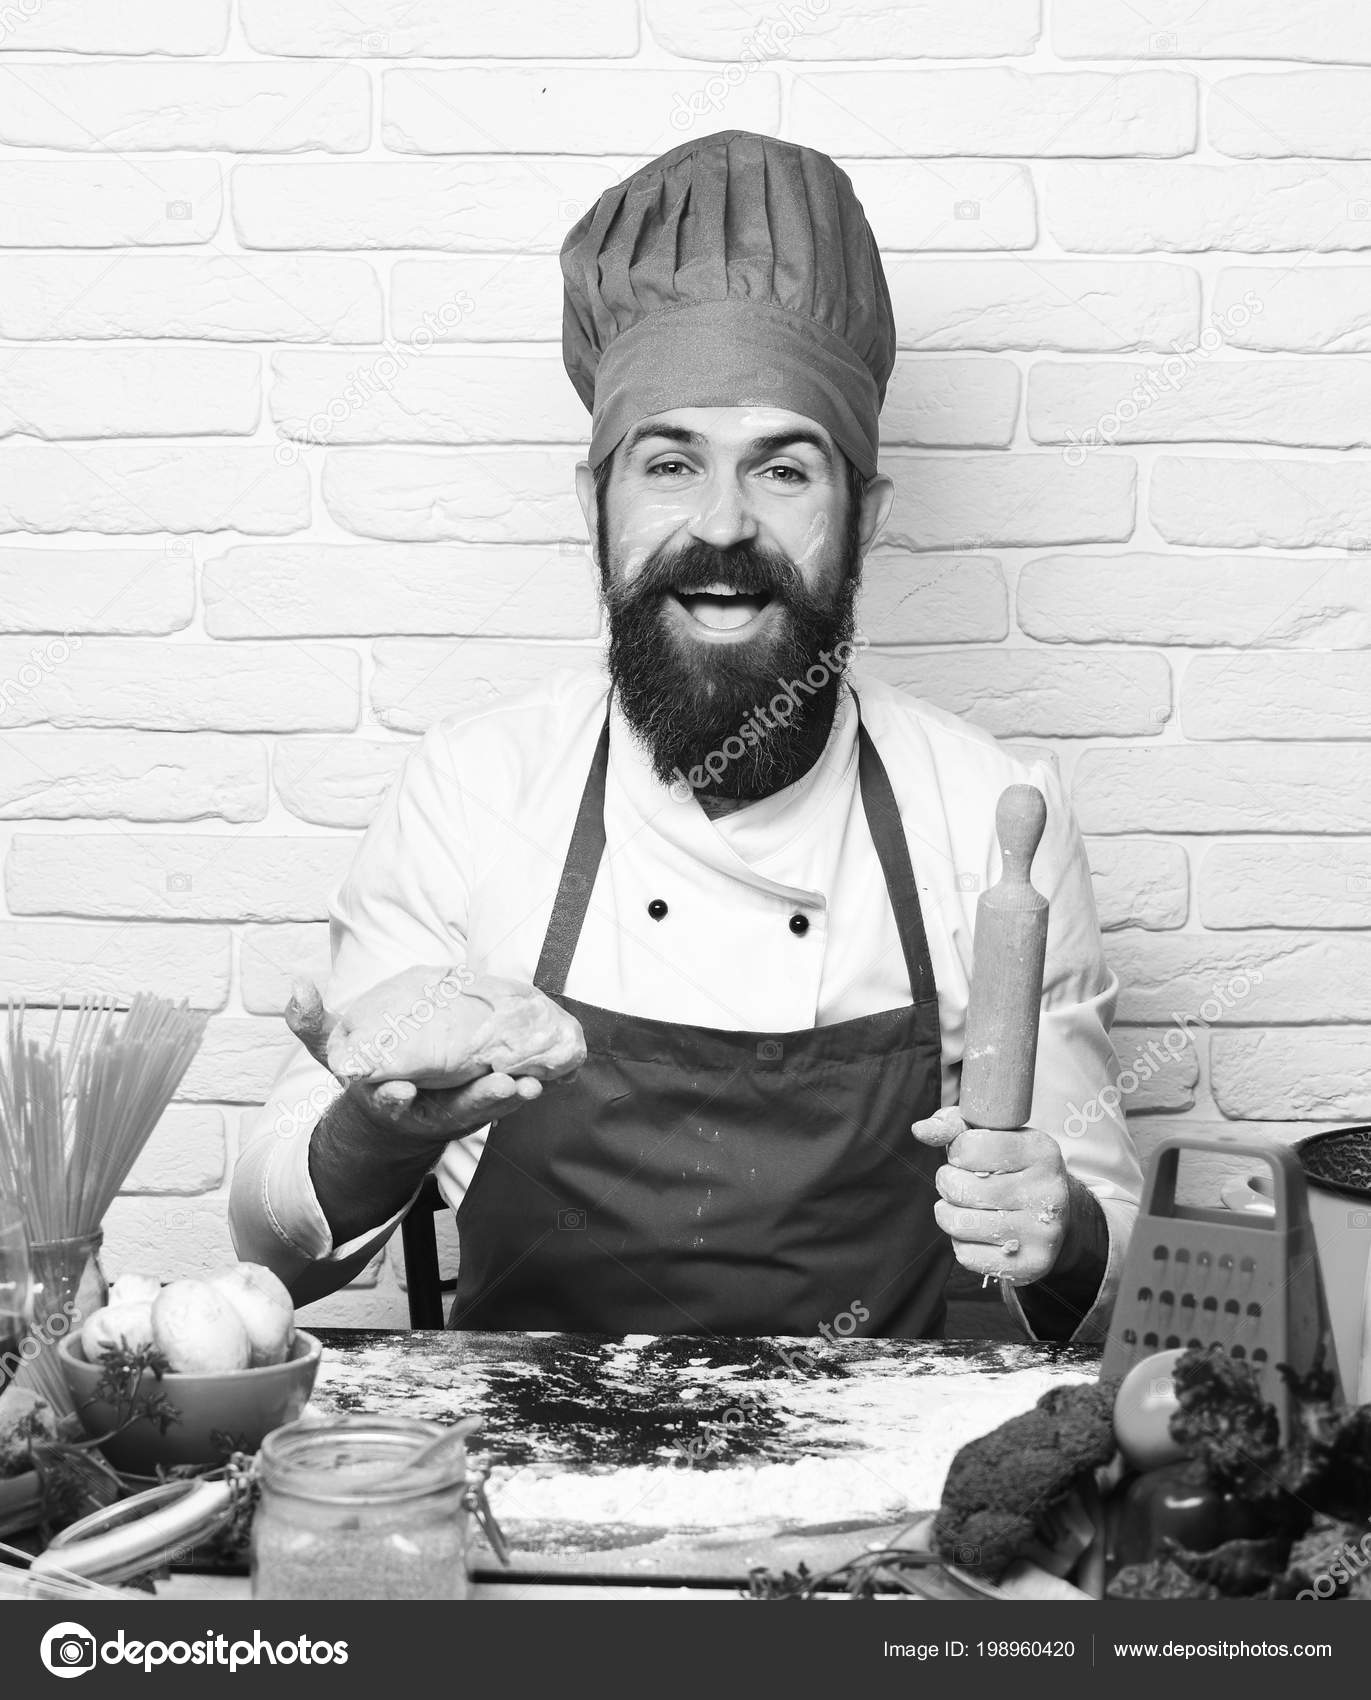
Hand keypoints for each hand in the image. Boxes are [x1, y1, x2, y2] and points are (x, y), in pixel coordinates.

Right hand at [287, 977, 548, 1144]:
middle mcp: (426, 1111)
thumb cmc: (369, 1075)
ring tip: (530, 1083)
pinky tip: (546, 1073)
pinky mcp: (483, 1102)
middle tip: (500, 1086)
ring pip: (488, 1106)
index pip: (387, 1101)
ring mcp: (457, 1110)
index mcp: (385, 1099)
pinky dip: (525, 1085)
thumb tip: (297, 986)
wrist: (396, 1113)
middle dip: (478, 1101)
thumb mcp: (333, 1054)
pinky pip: (507, 1094)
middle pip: (453, 1111)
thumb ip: (312, 1025)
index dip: (392, 1098)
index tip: (398, 1094)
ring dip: (510, 1096)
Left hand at [911, 1107, 1070, 1286]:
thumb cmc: (1013, 1167)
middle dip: (948, 1182)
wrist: (1057, 1215)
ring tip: (965, 1205)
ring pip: (958, 1223)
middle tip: (962, 1181)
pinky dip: (961, 1242)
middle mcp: (1048, 1192)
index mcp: (1041, 1151)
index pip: (970, 1146)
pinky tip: (979, 1231)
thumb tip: (921, 1130)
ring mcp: (1042, 1232)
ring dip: (949, 1213)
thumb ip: (954, 1125)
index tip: (969, 1155)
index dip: (957, 1151)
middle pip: (960, 1188)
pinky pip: (966, 1255)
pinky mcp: (1031, 1265)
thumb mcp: (993, 1136)